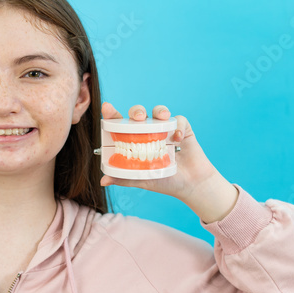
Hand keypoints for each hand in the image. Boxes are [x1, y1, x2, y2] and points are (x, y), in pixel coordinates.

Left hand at [99, 102, 219, 200]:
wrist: (190, 185)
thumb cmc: (164, 181)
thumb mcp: (142, 180)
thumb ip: (124, 178)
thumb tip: (103, 180)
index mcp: (135, 141)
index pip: (120, 125)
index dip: (112, 114)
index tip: (107, 107)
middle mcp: (148, 132)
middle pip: (138, 114)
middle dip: (137, 111)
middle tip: (139, 118)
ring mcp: (165, 129)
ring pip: (158, 111)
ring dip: (159, 111)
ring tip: (162, 118)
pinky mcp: (182, 129)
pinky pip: (179, 120)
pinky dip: (178, 126)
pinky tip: (178, 138)